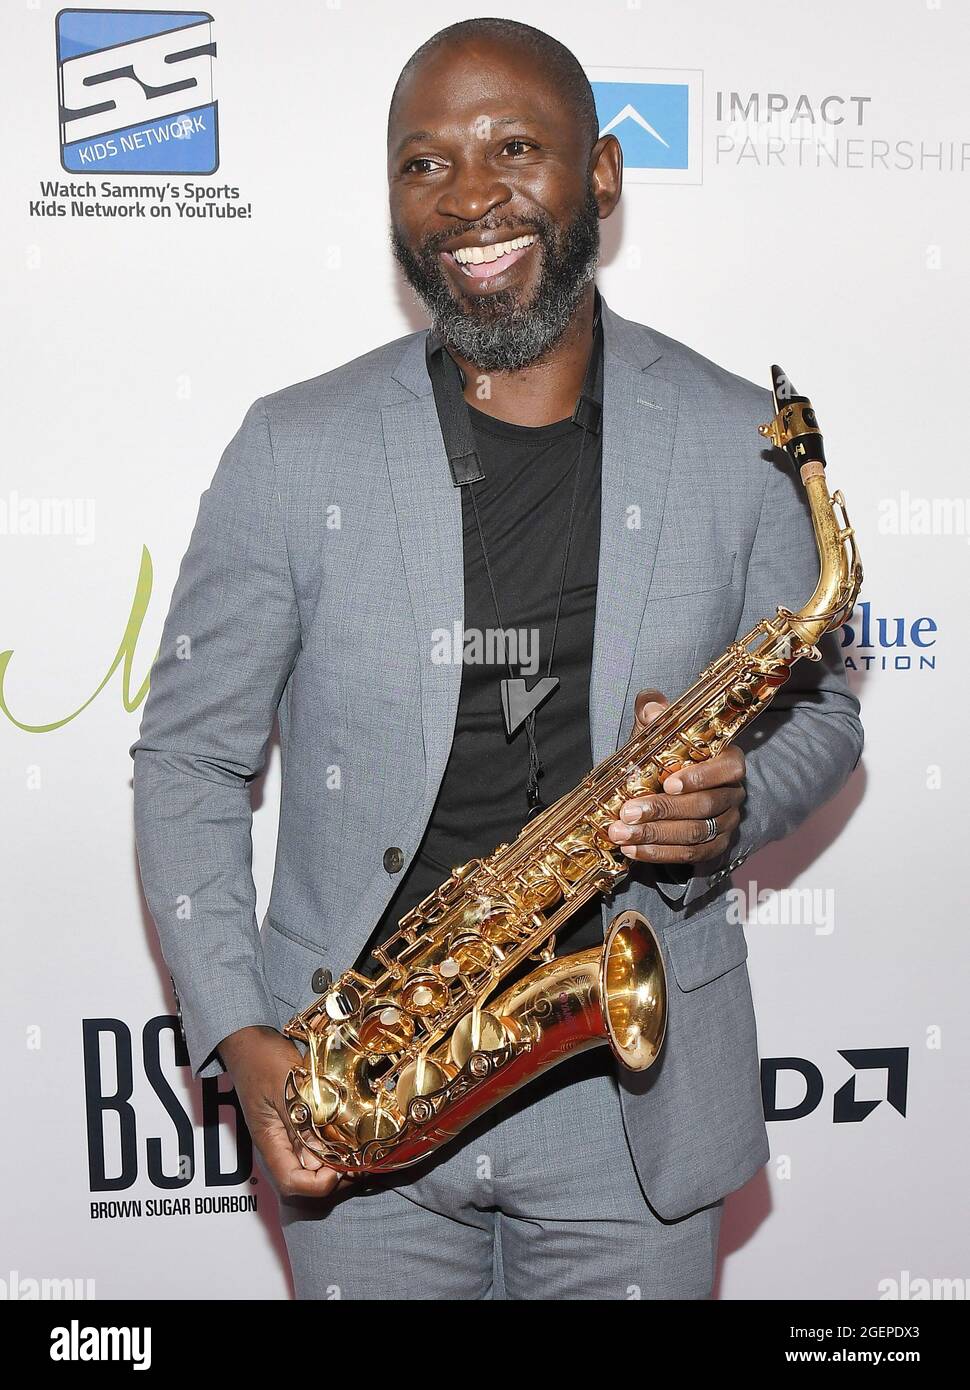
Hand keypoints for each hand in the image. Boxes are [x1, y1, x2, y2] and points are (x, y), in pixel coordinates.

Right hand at [219, 1025, 346, 1200]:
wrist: (249, 1039)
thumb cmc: (260, 1058)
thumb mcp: (284, 1084)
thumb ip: (302, 1118)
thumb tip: (325, 1150)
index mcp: (269, 1141)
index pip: (290, 1183)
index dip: (318, 1184)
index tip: (341, 1166)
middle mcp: (278, 1145)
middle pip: (307, 1180)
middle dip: (337, 1176)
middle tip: (363, 1160)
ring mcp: (288, 1135)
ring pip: (315, 1165)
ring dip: (339, 1163)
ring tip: (362, 1149)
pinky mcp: (298, 1124)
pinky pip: (317, 1145)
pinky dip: (336, 1146)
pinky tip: (353, 1135)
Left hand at [607, 690, 745, 864]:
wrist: (662, 788)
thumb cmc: (664, 757)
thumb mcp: (657, 733)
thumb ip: (654, 715)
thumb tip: (651, 708)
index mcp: (727, 760)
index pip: (728, 768)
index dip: (701, 777)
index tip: (668, 783)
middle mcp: (732, 794)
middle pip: (704, 806)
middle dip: (662, 811)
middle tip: (627, 813)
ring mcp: (726, 823)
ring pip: (694, 834)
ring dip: (654, 835)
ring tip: (621, 833)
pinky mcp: (713, 848)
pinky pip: (689, 855)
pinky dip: (658, 854)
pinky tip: (632, 850)